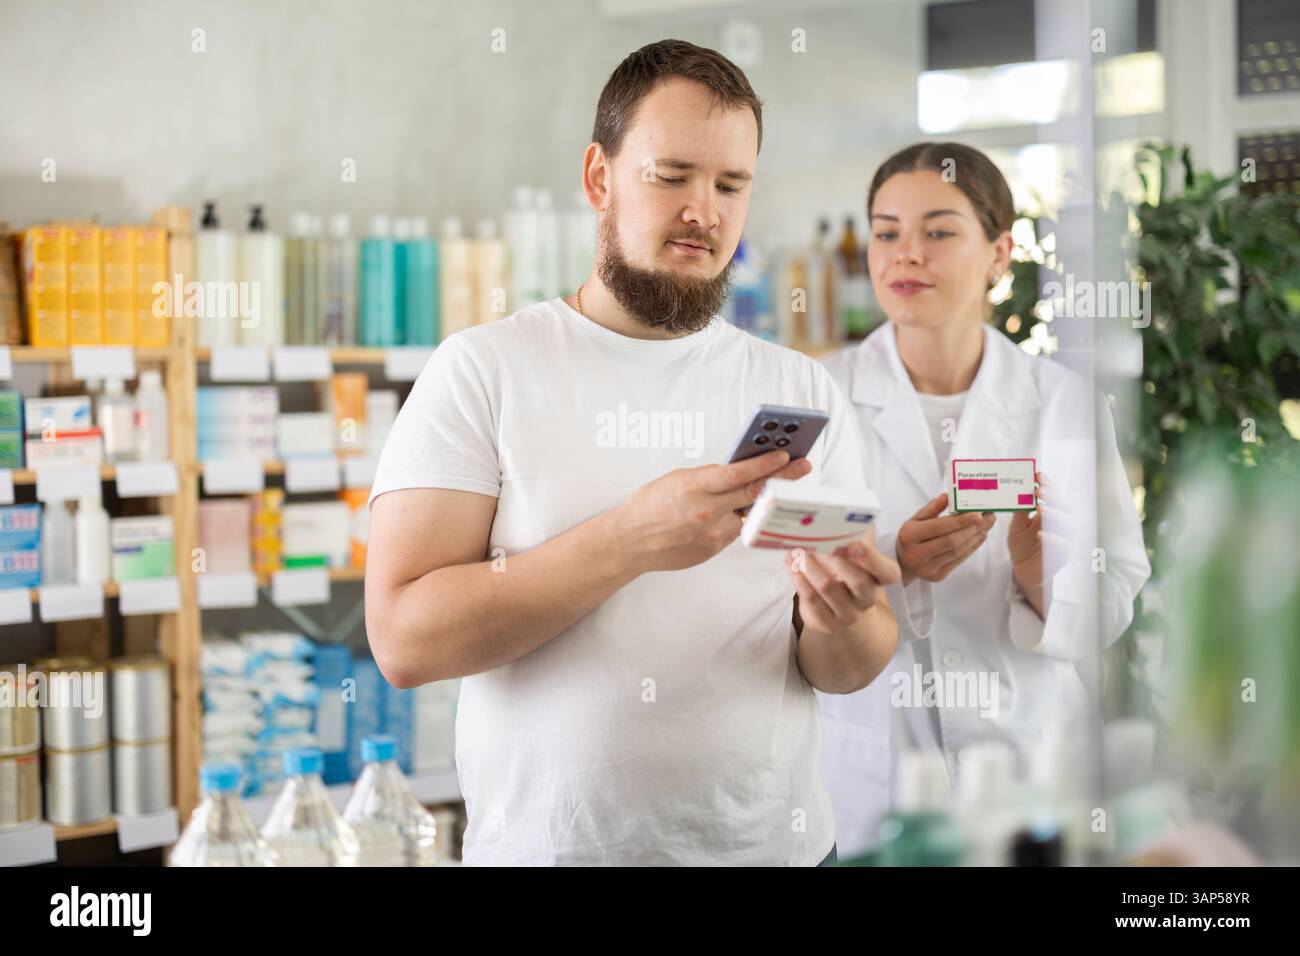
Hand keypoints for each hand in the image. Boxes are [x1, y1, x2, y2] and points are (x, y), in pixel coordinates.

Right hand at [611, 450, 811, 574]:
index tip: (785, 456)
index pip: (738, 474)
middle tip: (803, 467)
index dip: (765, 464)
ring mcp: (712, 534)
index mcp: (695, 487)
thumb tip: (740, 471)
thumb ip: (710, 477)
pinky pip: (735, 530)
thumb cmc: (650, 504)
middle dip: (782, 478)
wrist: (630, 541)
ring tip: (782, 487)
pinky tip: (745, 508)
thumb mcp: (678, 479)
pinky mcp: (713, 549)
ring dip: (765, 500)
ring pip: (748, 514)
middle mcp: (706, 512)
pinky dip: (741, 517)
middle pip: (753, 494)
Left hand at [787, 536, 900, 635]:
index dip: (872, 559)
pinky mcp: (826, 622)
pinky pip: (811, 599)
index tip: (853, 545)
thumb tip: (848, 500)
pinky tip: (791, 563)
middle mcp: (867, 598)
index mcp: (879, 578)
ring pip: (828, 588)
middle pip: (858, 581)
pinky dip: (799, 578)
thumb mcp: (854, 555)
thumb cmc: (846, 573)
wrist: (838, 610)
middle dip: (837, 560)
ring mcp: (848, 614)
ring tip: (797, 550)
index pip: (888, 573)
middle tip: (819, 544)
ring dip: (811, 566)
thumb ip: (855, 532)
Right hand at [896, 493, 996, 584]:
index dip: (960, 521)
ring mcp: (926, 568)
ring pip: (957, 552)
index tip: (978, 514)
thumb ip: (931, 508)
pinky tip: (979, 537)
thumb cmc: (911, 536)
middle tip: (989, 517)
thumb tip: (948, 496)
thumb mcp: (915, 519)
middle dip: (973, 529)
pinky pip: (958, 561)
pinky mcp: (936, 576)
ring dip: (975, 538)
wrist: (902, 563)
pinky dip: (971, 548)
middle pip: (951, 541)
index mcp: (908, 536)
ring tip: (987, 525)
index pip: (938, 527)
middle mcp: (916, 554)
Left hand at [1008, 472, 1068, 600]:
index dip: (1049, 484)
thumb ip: (1019, 511)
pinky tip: (1040, 534)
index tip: (1038, 475)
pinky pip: (1060, 546)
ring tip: (1040, 507)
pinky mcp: (1060, 556)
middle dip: (1052, 496)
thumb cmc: (1022, 545)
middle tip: (1038, 489)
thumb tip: (1016, 491)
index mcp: (1050, 514)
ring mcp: (1062, 540)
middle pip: (1064, 507)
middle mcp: (1060, 525)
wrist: (1023, 570)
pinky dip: (1051, 538)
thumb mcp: (1017, 526)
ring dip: (1054, 514)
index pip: (1054, 496)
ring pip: (1066, 524)